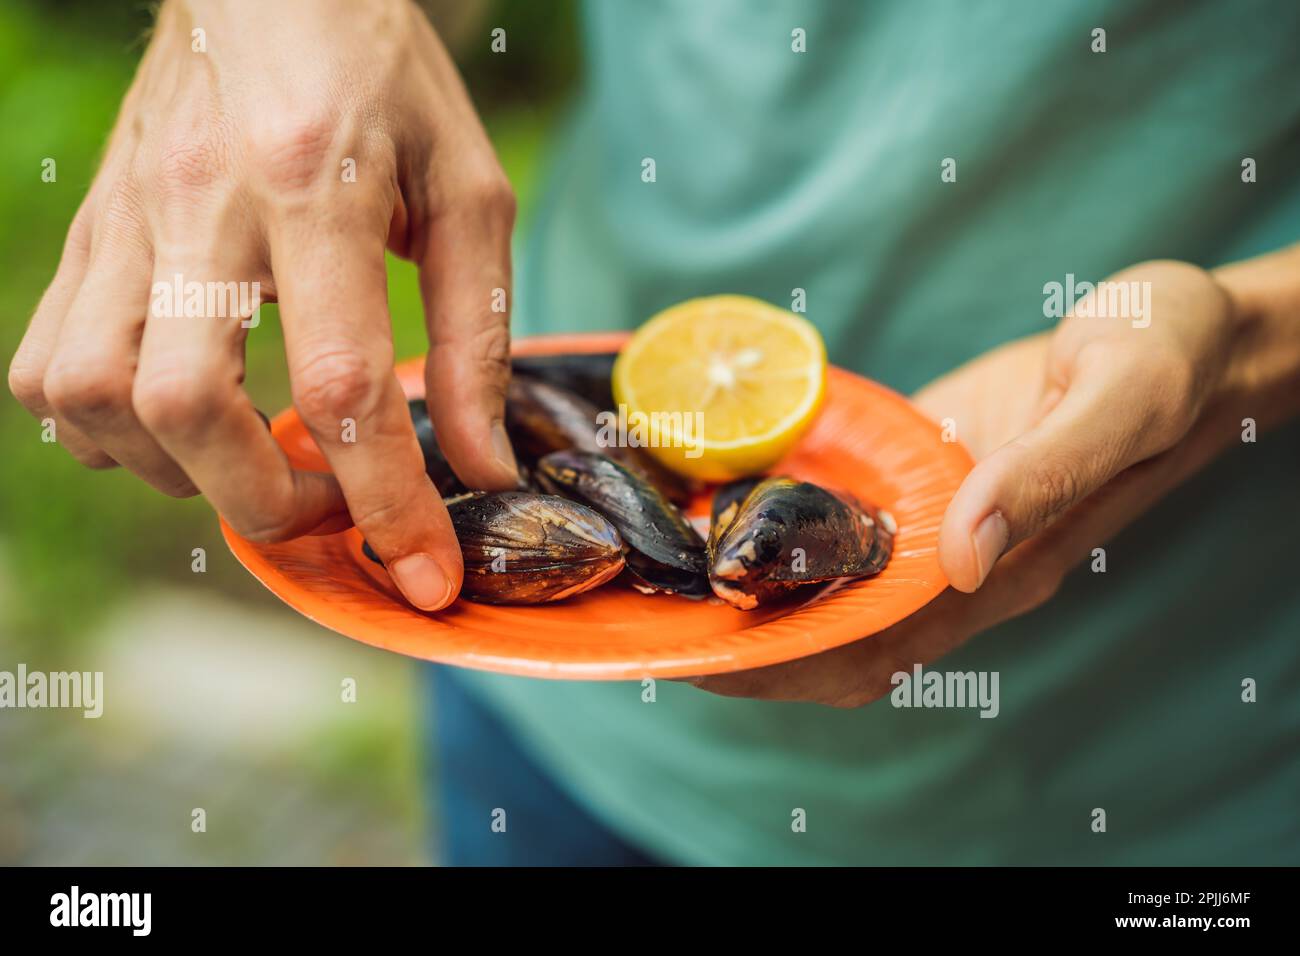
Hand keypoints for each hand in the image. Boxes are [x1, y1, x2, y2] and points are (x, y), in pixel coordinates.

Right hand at [7, 0, 518, 609]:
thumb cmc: (388, 78)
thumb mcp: (470, 194)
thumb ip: (477, 340)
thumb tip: (482, 470)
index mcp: (318, 184)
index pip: (339, 381)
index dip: (386, 502)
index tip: (424, 573)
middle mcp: (201, 203)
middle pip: (185, 408)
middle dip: (263, 501)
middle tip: (329, 501)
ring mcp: (126, 217)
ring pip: (91, 397)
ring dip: (178, 471)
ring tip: (257, 457)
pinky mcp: (90, 229)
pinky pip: (47, 364)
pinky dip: (107, 429)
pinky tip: (182, 418)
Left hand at [694, 259, 1294, 704]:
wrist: (1185, 334)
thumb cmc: (1163, 356)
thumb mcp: (1116, 395)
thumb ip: (1043, 472)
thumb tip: (960, 556)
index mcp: (1002, 566)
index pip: (872, 644)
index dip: (781, 662)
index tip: (693, 655)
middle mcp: (960, 567)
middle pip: (837, 640)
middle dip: (743, 645)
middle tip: (648, 618)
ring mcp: (940, 531)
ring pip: (834, 597)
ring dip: (752, 600)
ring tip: (663, 581)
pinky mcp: (927, 486)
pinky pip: (846, 535)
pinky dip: (782, 538)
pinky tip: (721, 510)